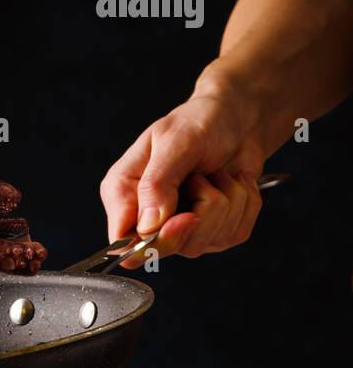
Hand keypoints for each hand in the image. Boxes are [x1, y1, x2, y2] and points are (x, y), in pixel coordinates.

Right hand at [100, 87, 266, 268]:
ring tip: (217, 174)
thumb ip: (157, 184)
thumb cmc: (199, 122)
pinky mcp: (212, 230)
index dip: (153, 240)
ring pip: (205, 242)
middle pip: (166, 248)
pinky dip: (245, 205)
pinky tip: (233, 182)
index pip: (122, 240)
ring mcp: (180, 226)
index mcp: (123, 192)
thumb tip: (148, 225)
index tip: (187, 216)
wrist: (239, 119)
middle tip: (205, 180)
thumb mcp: (174, 142)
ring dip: (226, 203)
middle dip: (199, 214)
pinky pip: (233, 234)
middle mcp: (147, 215)